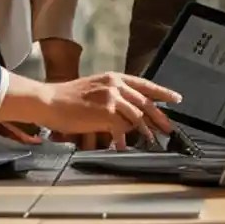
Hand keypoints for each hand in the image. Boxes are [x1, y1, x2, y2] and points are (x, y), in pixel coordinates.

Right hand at [0, 72, 180, 150]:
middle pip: (146, 101)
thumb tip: (126, 112)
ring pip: (138, 115)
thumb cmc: (66, 98)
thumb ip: (112, 95)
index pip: (145, 84)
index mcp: (113, 77)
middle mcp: (115, 84)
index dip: (162, 92)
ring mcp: (112, 97)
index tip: (175, 99)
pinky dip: (126, 139)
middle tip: (169, 128)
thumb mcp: (94, 89)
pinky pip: (123, 128)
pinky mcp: (106, 112)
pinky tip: (125, 146)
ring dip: (146, 131)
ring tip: (151, 141)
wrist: (49, 101)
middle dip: (160, 116)